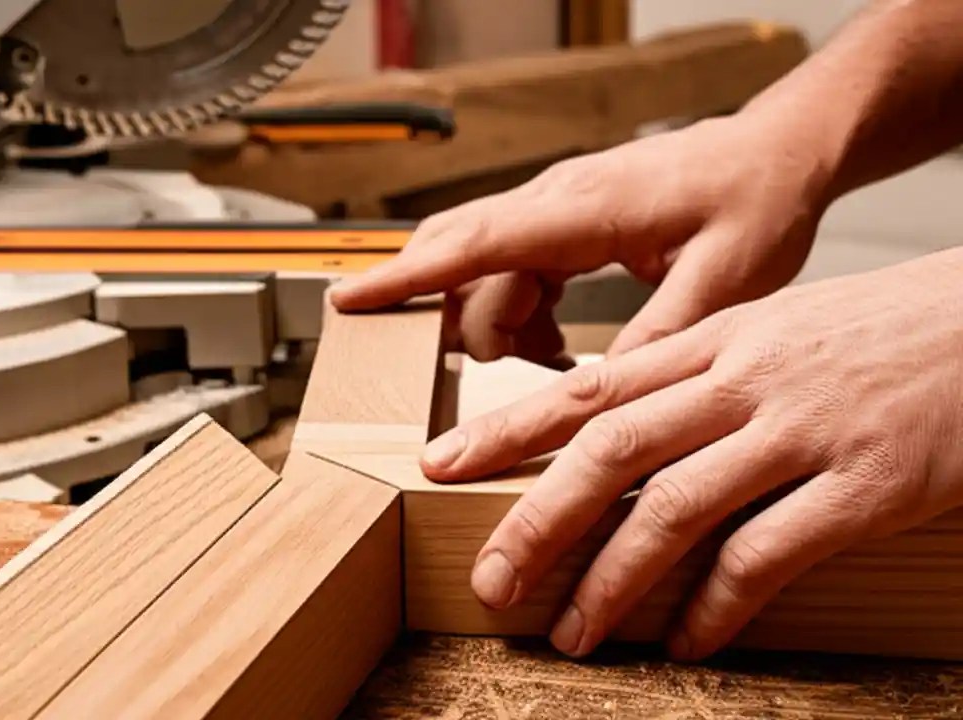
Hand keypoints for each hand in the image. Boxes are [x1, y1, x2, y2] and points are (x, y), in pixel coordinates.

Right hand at [330, 114, 832, 360]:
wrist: (777, 153)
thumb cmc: (756, 201)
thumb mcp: (724, 282)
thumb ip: (656, 337)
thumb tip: (595, 395)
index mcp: (584, 209)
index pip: (475, 241)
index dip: (407, 275)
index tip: (348, 297)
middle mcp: (557, 201)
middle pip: (458, 248)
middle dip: (431, 304)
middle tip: (423, 364)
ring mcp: (558, 208)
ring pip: (484, 265)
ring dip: (491, 320)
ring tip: (535, 361)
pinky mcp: (568, 222)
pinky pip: (514, 268)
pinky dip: (517, 312)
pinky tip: (553, 346)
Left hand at [433, 249, 962, 659]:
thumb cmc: (881, 330)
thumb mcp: (775, 331)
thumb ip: (696, 376)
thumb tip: (618, 429)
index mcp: (714, 341)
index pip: (587, 389)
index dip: (505, 430)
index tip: (442, 465)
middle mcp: (743, 380)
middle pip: (610, 451)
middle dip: (537, 521)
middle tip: (493, 580)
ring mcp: (802, 430)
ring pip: (675, 508)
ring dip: (613, 580)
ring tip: (575, 631)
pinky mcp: (866, 483)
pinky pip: (768, 554)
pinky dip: (716, 607)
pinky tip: (688, 642)